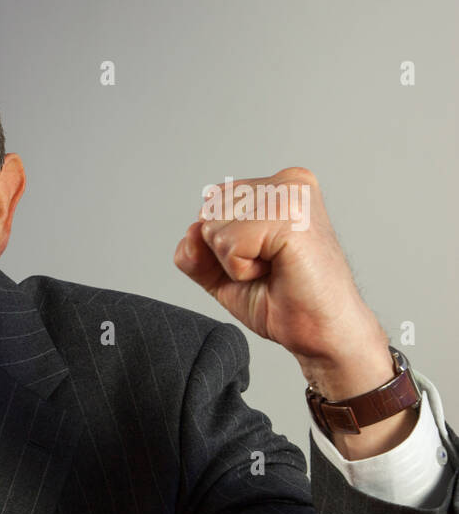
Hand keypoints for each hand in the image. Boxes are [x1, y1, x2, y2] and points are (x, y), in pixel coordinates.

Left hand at [173, 167, 389, 398]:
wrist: (321, 331)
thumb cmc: (283, 300)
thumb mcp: (222, 271)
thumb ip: (196, 248)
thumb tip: (192, 230)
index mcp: (277, 185)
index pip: (210, 205)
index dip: (222, 246)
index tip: (264, 260)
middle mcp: (287, 182)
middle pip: (207, 214)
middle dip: (226, 253)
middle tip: (271, 268)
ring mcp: (290, 196)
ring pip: (213, 229)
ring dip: (235, 263)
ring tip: (275, 269)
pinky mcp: (289, 218)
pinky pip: (227, 245)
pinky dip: (241, 270)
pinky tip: (277, 271)